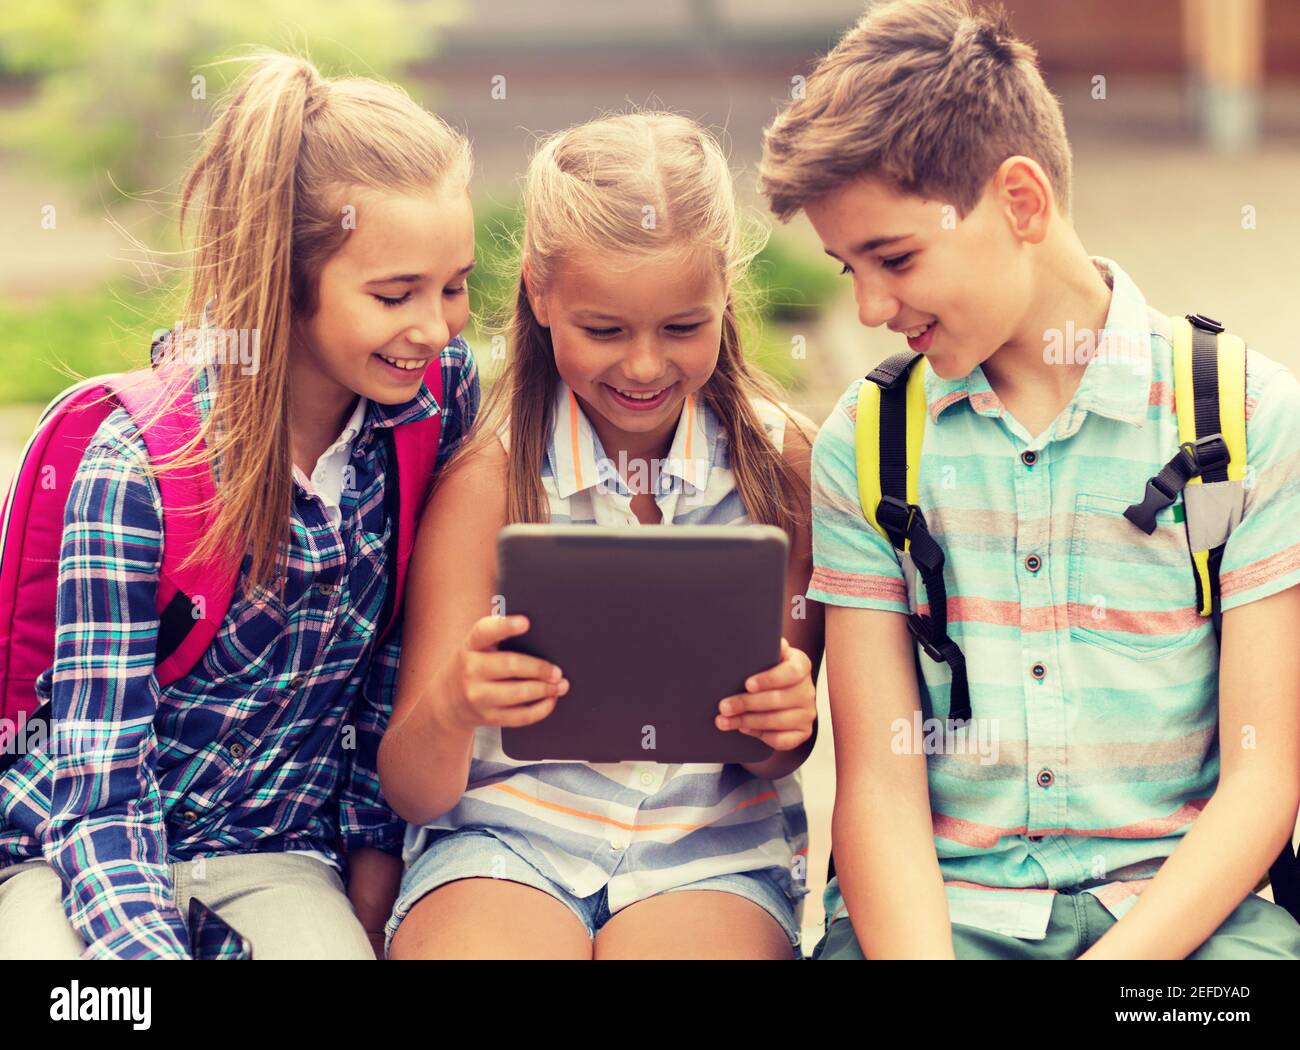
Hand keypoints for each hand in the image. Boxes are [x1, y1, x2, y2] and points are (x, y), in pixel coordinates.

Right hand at [439, 615, 568, 732]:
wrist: (448, 699)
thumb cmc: (475, 664)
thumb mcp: (478, 647)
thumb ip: (502, 637)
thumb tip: (544, 640)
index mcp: (472, 645)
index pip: (485, 631)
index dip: (505, 626)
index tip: (525, 622)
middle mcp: (471, 669)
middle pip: (510, 665)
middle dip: (539, 669)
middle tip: (557, 671)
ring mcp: (478, 696)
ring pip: (518, 693)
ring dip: (544, 690)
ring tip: (559, 685)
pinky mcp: (488, 717)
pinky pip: (520, 716)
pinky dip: (541, 709)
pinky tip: (550, 701)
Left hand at [715, 638, 815, 750]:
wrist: (778, 692)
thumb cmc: (767, 670)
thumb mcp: (767, 655)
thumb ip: (766, 646)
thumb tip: (761, 635)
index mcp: (801, 665)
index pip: (791, 672)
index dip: (769, 679)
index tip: (747, 684)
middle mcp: (808, 689)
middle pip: (778, 699)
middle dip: (746, 704)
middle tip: (723, 707)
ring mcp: (807, 713)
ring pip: (777, 721)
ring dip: (747, 721)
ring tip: (724, 720)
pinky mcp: (803, 732)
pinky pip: (782, 739)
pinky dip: (761, 735)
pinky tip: (744, 728)